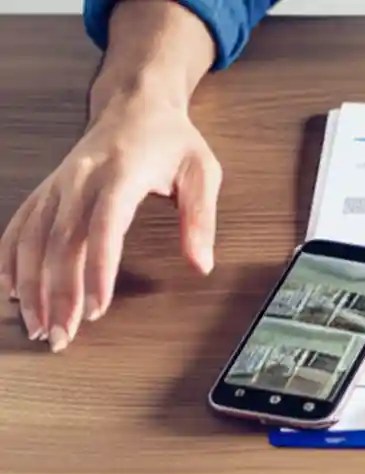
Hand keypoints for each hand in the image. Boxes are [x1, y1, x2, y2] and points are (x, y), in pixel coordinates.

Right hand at [0, 94, 220, 351]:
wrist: (135, 103)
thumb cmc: (172, 141)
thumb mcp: (203, 172)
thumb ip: (201, 218)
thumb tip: (201, 264)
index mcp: (121, 173)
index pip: (104, 226)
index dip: (97, 269)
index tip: (96, 308)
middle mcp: (80, 179)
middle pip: (61, 241)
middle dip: (58, 293)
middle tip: (61, 337)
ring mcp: (58, 184)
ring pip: (32, 238)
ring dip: (30, 286)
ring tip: (37, 327)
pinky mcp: (46, 190)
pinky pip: (19, 225)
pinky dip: (9, 258)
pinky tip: (9, 291)